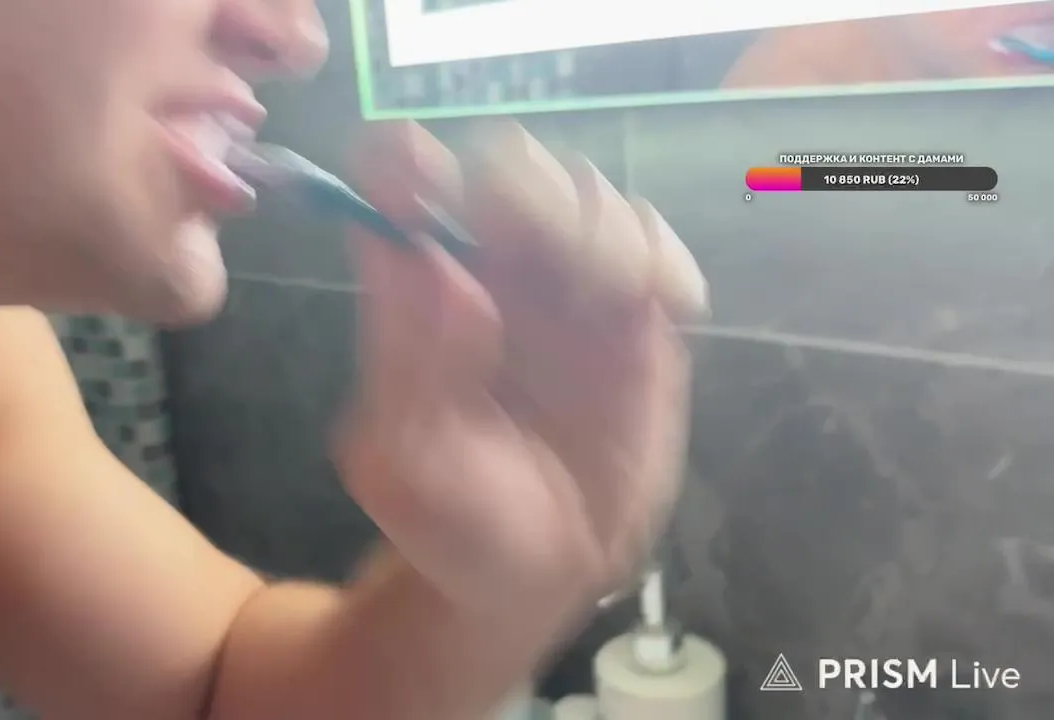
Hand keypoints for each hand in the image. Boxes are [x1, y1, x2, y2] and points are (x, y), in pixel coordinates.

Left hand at [334, 120, 706, 617]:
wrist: (533, 572)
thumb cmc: (450, 518)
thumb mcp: (404, 464)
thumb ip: (411, 367)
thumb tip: (437, 266)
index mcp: (419, 288)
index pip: (401, 183)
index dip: (407, 161)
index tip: (419, 179)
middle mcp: (491, 270)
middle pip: (509, 166)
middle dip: (526, 187)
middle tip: (535, 243)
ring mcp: (566, 289)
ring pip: (588, 196)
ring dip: (601, 226)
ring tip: (609, 295)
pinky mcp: (635, 317)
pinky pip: (657, 249)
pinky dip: (666, 257)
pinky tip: (668, 306)